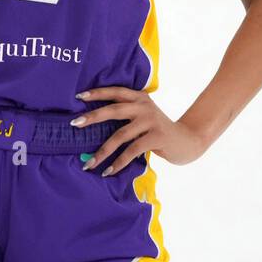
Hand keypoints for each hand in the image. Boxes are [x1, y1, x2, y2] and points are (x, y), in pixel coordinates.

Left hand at [71, 86, 208, 174]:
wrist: (187, 140)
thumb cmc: (158, 130)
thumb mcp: (144, 116)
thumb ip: (127, 115)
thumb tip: (93, 127)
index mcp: (139, 98)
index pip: (115, 91)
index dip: (97, 93)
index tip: (78, 97)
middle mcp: (144, 106)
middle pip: (113, 110)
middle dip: (92, 117)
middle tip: (74, 124)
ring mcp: (151, 121)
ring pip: (120, 135)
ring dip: (102, 151)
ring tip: (89, 164)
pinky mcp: (157, 137)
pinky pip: (132, 150)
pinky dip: (119, 162)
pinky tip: (108, 171)